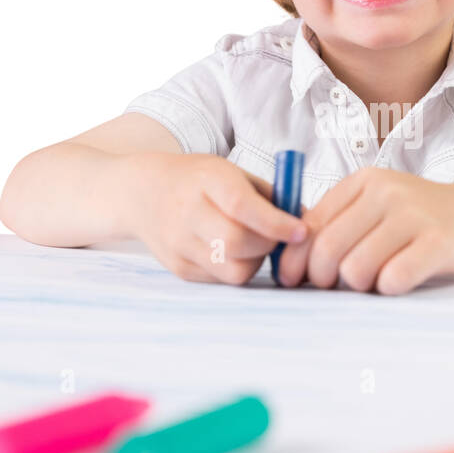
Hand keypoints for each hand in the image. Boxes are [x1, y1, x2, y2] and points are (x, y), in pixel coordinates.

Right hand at [123, 152, 306, 284]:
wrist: (143, 193)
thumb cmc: (199, 181)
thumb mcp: (232, 173)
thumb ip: (270, 196)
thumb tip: (310, 223)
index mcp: (206, 181)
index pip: (241, 206)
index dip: (275, 223)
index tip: (301, 231)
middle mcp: (187, 213)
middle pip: (238, 243)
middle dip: (269, 245)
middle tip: (278, 237)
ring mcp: (179, 244)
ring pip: (233, 270)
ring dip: (255, 262)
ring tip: (254, 245)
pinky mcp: (179, 269)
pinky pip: (222, 279)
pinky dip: (237, 268)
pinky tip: (233, 252)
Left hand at [275, 167, 453, 294]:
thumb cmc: (422, 219)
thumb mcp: (378, 206)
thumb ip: (339, 223)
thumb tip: (292, 261)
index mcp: (365, 181)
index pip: (310, 225)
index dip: (295, 259)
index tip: (293, 280)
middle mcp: (386, 192)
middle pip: (327, 249)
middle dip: (321, 278)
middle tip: (333, 288)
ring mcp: (413, 215)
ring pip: (356, 269)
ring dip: (359, 287)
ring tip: (374, 281)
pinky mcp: (439, 242)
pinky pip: (393, 279)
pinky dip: (389, 289)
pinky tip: (399, 281)